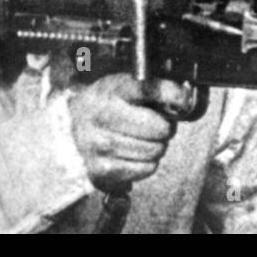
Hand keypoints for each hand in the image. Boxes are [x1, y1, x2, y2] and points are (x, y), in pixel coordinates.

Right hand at [67, 75, 193, 191]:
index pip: (147, 88)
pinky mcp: (101, 169)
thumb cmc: (108, 105)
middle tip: (158, 125)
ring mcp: (100, 144)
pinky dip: (148, 163)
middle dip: (165, 127)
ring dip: (157, 146)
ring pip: (155, 150)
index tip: (183, 100)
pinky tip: (135, 153)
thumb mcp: (126, 86)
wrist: (72, 128)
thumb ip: (156, 88)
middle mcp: (102, 115)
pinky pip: (146, 168)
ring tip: (144, 139)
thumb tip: (184, 99)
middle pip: (159, 128)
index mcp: (112, 89)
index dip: (172, 93)